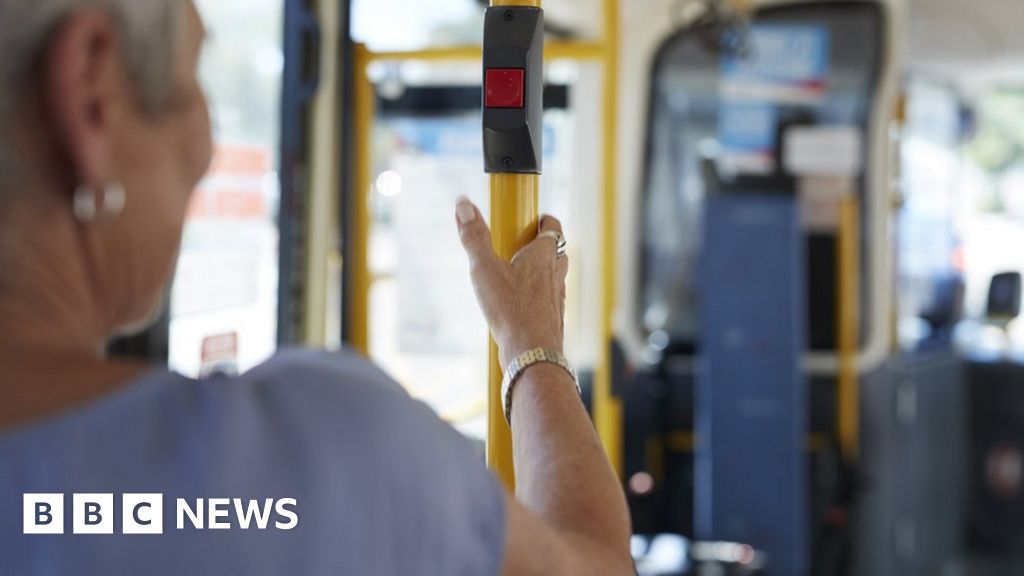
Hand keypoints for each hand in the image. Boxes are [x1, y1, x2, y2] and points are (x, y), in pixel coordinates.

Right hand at [455, 196, 567, 368]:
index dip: (545, 221)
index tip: (536, 218)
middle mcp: (556, 274)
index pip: (553, 228)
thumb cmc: (511, 310)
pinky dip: (539, 297)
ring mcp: (558, 298)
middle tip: (523, 245)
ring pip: (555, 277)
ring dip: (542, 272)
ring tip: (519, 276)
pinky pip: (549, 301)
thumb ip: (474, 237)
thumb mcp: (484, 269)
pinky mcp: (554, 319)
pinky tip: (520, 306)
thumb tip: (463, 203)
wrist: (532, 353)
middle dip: (544, 245)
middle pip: (558, 251)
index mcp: (543, 256)